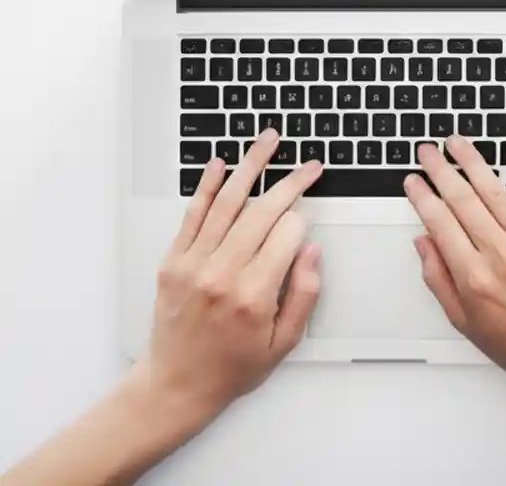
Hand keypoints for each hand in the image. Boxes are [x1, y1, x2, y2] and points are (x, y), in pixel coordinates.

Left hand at [134, 129, 323, 423]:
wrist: (176, 384)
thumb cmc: (232, 367)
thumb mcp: (284, 342)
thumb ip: (303, 294)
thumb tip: (311, 250)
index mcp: (253, 295)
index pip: (286, 235)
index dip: (303, 222)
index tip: (309, 217)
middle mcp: (221, 274)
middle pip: (262, 212)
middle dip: (290, 182)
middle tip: (309, 165)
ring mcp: (193, 264)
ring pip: (228, 204)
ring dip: (250, 167)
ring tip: (268, 141)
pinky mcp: (173, 261)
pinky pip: (193, 215)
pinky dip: (207, 187)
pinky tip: (220, 164)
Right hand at [403, 130, 505, 396]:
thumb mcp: (466, 324)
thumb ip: (439, 281)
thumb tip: (423, 243)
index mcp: (474, 278)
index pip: (439, 223)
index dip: (422, 197)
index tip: (413, 181)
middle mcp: (502, 256)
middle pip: (462, 200)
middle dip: (440, 170)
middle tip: (427, 151)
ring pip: (496, 191)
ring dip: (473, 161)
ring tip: (458, 142)